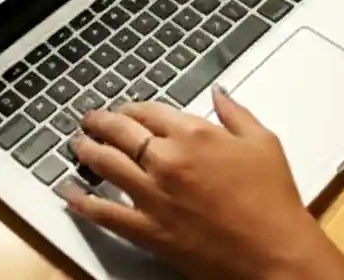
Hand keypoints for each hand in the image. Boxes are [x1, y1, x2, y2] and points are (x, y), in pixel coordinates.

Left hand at [67, 88, 343, 279]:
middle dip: (100, 122)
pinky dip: (82, 201)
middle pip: (120, 132)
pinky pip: (104, 212)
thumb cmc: (273, 198)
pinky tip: (70, 193)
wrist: (272, 251)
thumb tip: (218, 93)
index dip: (131, 108)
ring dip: (87, 151)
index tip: (125, 110)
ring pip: (106, 164)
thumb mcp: (263, 142)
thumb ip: (235, 113)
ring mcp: (153, 194)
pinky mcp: (147, 228)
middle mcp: (167, 159)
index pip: (149, 111)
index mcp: (194, 133)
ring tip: (78, 145)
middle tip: (90, 120)